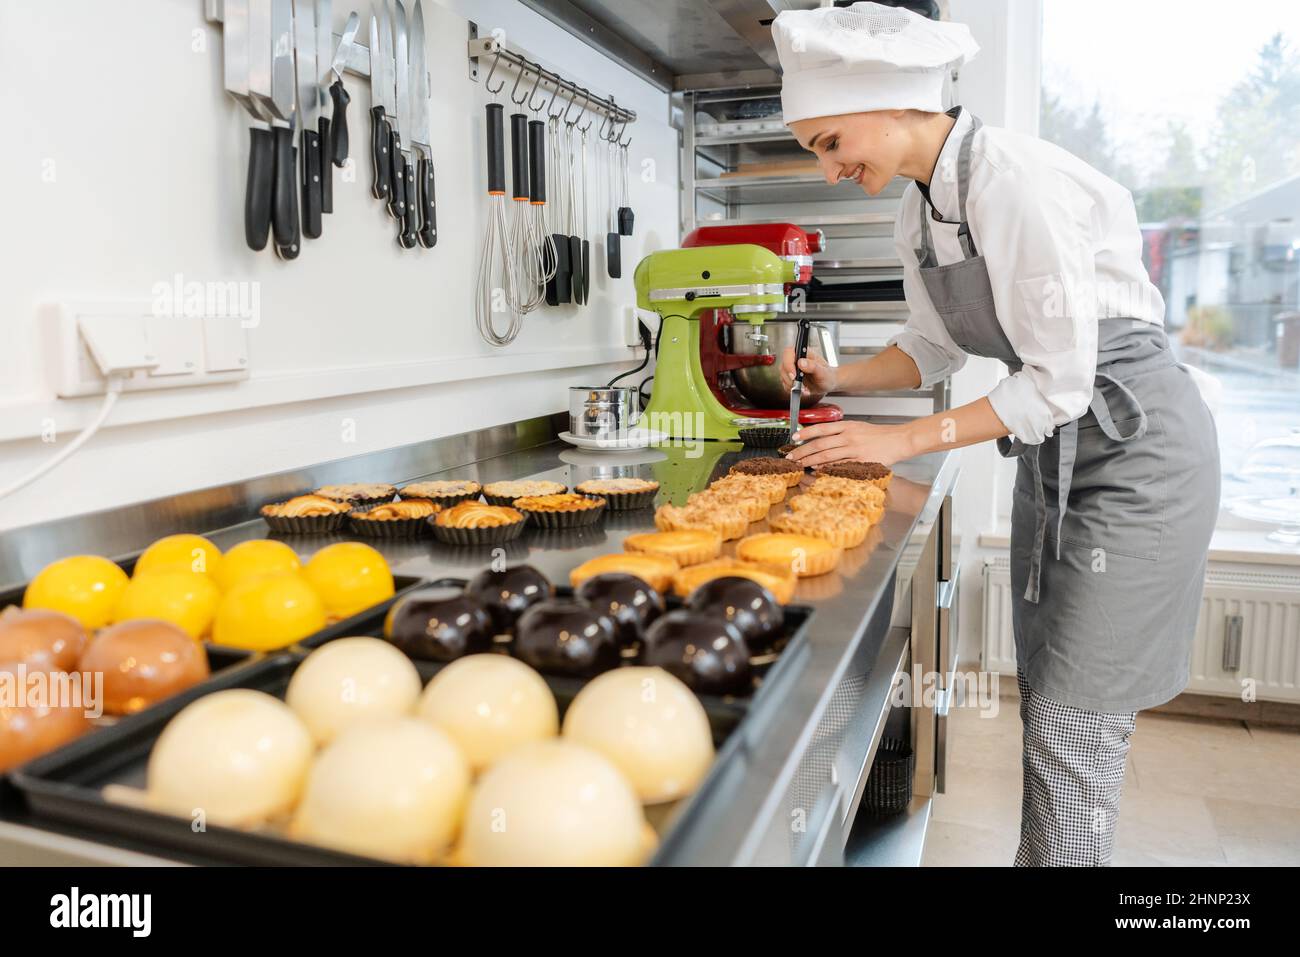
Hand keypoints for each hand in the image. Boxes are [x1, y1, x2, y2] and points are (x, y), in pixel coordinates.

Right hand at [779, 347, 836, 395]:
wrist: (829, 383)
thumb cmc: (828, 375)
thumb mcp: (823, 372)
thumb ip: (813, 366)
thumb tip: (801, 362)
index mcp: (803, 352)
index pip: (788, 353)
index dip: (788, 364)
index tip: (794, 376)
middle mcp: (795, 359)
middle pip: (783, 366)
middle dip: (790, 379)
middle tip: (800, 385)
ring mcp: (792, 369)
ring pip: (783, 377)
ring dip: (792, 386)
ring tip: (805, 389)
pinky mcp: (791, 378)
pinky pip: (785, 385)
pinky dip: (793, 390)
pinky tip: (803, 390)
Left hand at [785, 420, 917, 468]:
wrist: (899, 440)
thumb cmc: (878, 435)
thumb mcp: (858, 427)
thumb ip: (841, 432)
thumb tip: (822, 439)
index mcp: (847, 426)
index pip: (821, 428)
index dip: (805, 433)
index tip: (793, 437)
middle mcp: (849, 436)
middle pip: (820, 444)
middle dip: (802, 451)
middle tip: (791, 457)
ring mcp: (854, 449)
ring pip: (827, 455)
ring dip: (810, 460)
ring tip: (800, 464)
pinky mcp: (861, 461)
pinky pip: (839, 465)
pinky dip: (827, 468)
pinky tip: (817, 470)